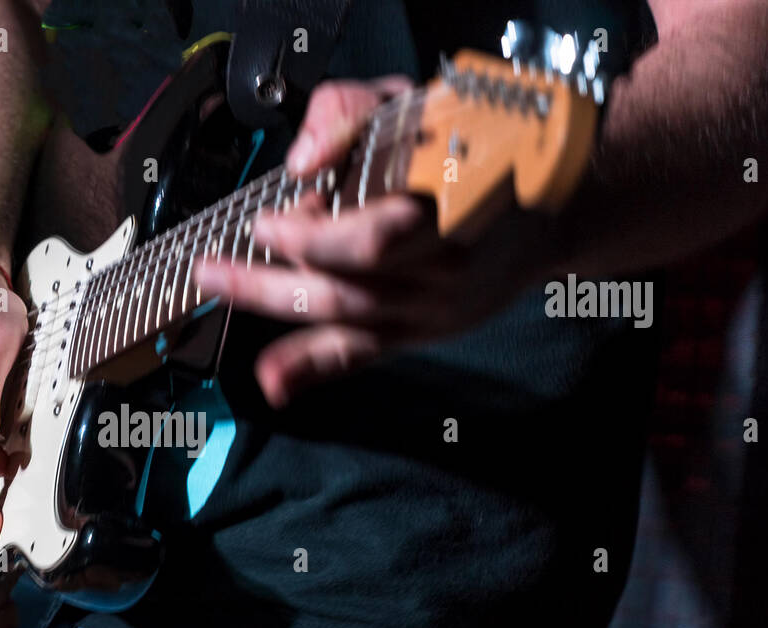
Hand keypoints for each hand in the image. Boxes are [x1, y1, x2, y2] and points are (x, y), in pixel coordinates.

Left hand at [195, 78, 548, 406]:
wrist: (550, 212)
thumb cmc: (475, 149)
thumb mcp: (418, 106)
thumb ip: (353, 117)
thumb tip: (303, 161)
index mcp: (453, 206)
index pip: (380, 235)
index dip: (318, 236)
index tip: (270, 219)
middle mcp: (445, 265)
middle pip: (353, 281)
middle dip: (276, 273)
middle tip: (220, 259)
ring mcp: (433, 307)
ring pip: (348, 315)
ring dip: (274, 301)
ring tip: (217, 281)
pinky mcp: (418, 331)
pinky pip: (361, 354)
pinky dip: (311, 368)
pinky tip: (271, 383)